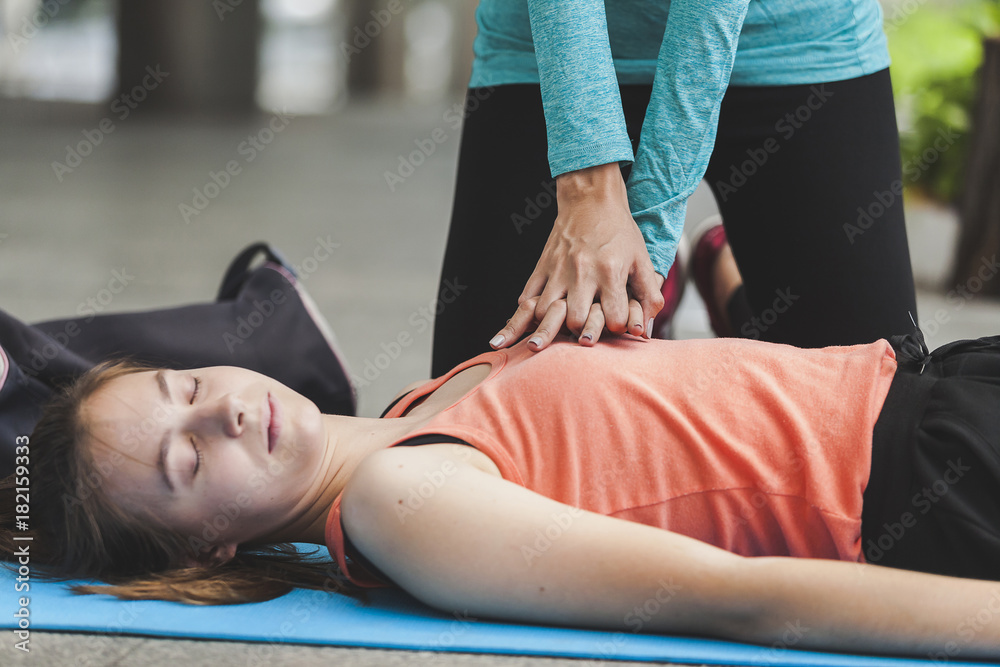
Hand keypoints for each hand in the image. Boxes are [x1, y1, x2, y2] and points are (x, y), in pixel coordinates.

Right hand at [489, 163, 663, 351]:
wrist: (590, 198)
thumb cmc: (619, 230)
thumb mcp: (641, 258)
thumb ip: (649, 293)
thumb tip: (647, 325)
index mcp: (610, 271)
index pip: (613, 318)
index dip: (618, 327)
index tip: (617, 323)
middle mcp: (582, 272)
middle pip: (576, 320)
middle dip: (583, 331)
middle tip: (588, 329)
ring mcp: (558, 270)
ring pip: (546, 313)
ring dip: (554, 325)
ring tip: (562, 327)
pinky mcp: (541, 266)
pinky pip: (528, 296)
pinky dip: (530, 311)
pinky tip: (539, 316)